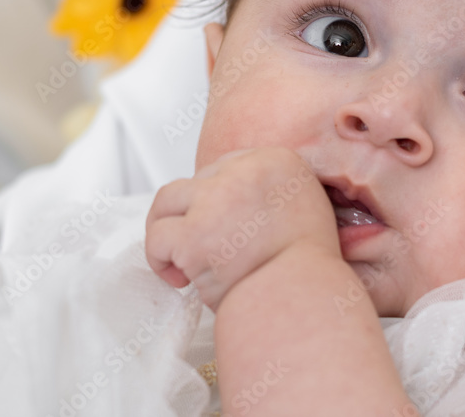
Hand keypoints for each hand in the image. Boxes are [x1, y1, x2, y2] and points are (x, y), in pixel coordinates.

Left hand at [144, 147, 339, 310]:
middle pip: (197, 180)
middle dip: (193, 213)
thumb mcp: (307, 209)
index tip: (221, 225)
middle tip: (198, 246)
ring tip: (179, 258)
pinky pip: (157, 237)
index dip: (219, 199)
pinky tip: (179, 278)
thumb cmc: (307, 271)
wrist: (304, 302)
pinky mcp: (193, 234)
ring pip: (167, 201)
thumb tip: (232, 203)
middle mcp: (246, 172)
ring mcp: (216, 201)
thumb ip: (271, 195)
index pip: (230, 165)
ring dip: (169, 230)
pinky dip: (161, 259)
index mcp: (278, 162)